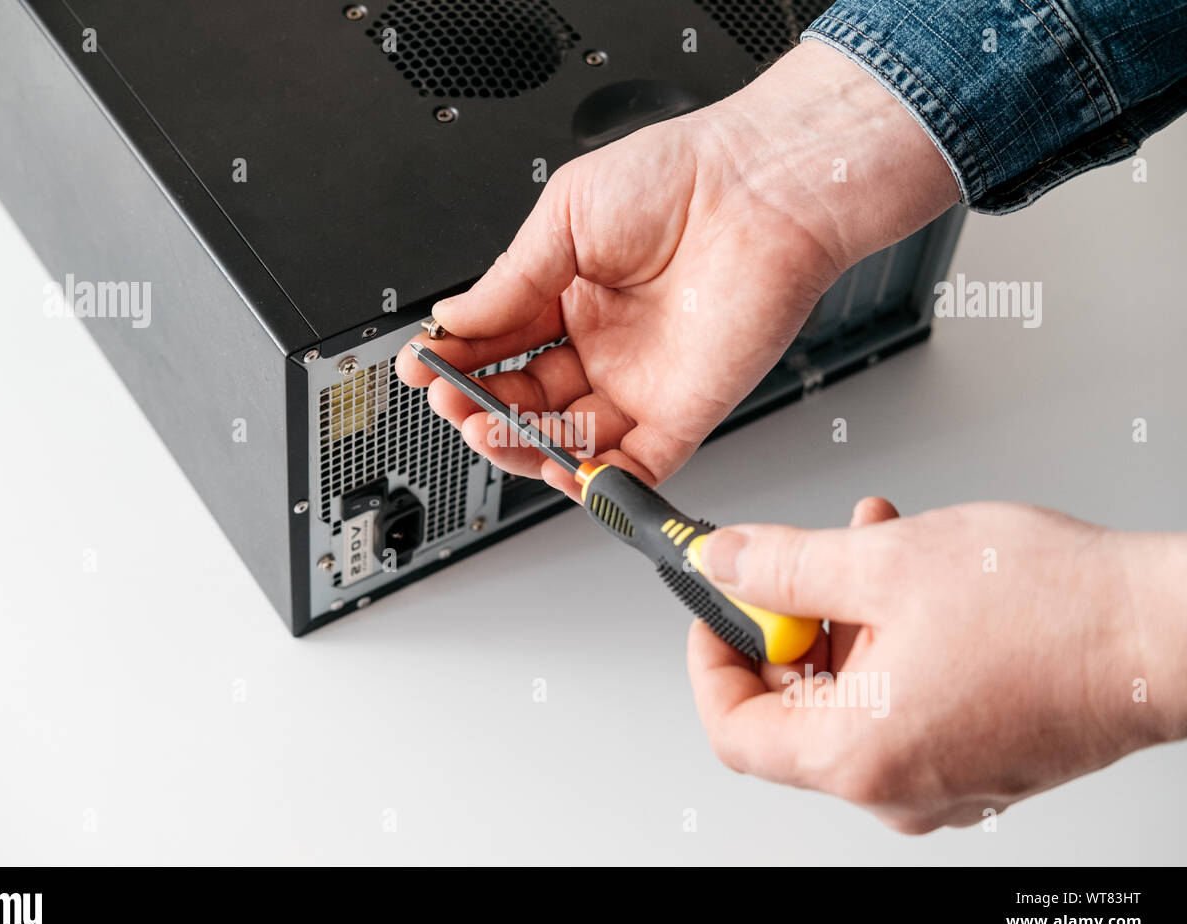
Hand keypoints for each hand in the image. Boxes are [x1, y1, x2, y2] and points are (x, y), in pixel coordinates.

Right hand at [396, 41, 957, 496]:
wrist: (762, 187)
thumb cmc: (682, 178)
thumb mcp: (566, 216)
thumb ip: (509, 281)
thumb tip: (453, 320)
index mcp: (572, 295)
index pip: (501, 345)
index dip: (459, 361)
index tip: (424, 366)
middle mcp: (604, 344)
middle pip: (527, 400)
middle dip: (482, 407)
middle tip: (451, 401)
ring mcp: (641, 383)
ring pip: (568, 440)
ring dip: (520, 445)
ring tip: (485, 427)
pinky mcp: (682, 414)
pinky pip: (631, 467)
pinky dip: (590, 482)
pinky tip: (549, 466)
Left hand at [688, 497, 1186, 832]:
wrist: (1169, 636)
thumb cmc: (1055, 613)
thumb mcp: (885, 562)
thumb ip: (783, 566)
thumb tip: (724, 564)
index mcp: (858, 755)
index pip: (735, 729)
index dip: (713, 659)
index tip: (719, 608)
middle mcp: (895, 786)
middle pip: (792, 711)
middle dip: (789, 621)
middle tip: (801, 561)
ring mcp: (939, 780)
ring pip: (850, 697)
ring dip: (845, 617)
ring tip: (871, 543)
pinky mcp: (975, 759)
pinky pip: (900, 704)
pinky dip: (889, 642)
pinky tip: (911, 580)